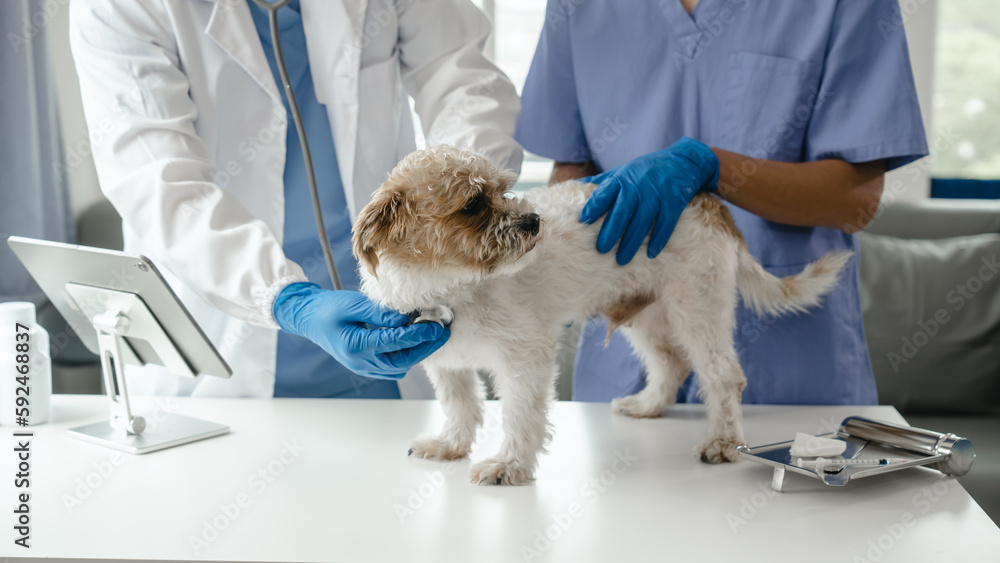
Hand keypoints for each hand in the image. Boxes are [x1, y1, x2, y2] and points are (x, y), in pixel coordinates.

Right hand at [272, 283, 449, 379]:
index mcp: (356, 346)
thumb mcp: (352, 304)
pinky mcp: (365, 366)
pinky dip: (406, 356)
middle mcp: (360, 362)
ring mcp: (362, 367)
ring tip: (432, 335)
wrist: (308, 318)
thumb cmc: (327, 308)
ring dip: (417, 353)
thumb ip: (380, 313)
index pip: (396, 342)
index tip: (437, 325)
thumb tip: (405, 319)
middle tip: (443, 333)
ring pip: (399, 367)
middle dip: (425, 347)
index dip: (420, 334)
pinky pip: (392, 367)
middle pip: (402, 361)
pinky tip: (414, 342)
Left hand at [580, 137, 719, 264]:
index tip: (584, 221)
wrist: (683, 161)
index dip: (594, 207)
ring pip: (642, 221)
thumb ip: (602, 181)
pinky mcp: (674, 200)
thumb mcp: (623, 171)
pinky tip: (651, 253)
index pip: (604, 193)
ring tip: (622, 259)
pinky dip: (658, 239)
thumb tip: (573, 186)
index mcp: (622, 179)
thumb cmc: (646, 171)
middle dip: (611, 231)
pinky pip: (665, 223)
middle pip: (622, 212)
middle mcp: (638, 186)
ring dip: (632, 242)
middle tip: (601, 249)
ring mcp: (657, 193)